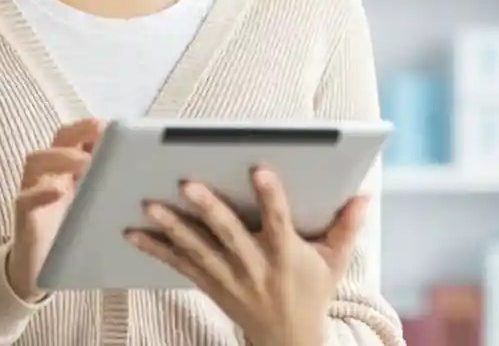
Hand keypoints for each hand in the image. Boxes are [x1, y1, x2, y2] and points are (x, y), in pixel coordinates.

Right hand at [6, 117, 104, 302]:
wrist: (44, 276)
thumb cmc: (78, 237)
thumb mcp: (101, 208)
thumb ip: (116, 189)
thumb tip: (153, 175)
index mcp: (72, 168)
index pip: (80, 136)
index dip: (95, 128)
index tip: (116, 125)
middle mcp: (52, 172)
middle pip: (60, 139)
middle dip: (80, 131)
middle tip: (102, 130)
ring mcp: (34, 191)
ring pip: (38, 161)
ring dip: (62, 157)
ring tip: (86, 162)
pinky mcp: (25, 216)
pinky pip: (26, 198)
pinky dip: (41, 192)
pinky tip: (58, 192)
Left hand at [126, 167, 369, 345]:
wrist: (288, 341)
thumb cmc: (312, 292)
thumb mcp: (335, 262)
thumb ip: (347, 226)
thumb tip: (364, 194)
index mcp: (286, 256)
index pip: (279, 222)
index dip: (270, 196)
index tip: (259, 170)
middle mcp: (255, 266)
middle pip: (228, 234)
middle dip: (207, 208)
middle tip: (186, 181)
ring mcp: (229, 278)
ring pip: (197, 249)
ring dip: (172, 227)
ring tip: (149, 204)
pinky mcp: (210, 285)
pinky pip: (180, 265)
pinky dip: (156, 249)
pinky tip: (134, 233)